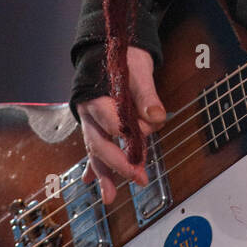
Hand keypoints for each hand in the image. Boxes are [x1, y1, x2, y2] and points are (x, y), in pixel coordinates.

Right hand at [78, 46, 165, 205]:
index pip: (109, 119)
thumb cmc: (123, 57)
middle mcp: (89, 113)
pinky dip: (96, 167)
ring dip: (103, 175)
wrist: (108, 49)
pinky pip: (95, 149)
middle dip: (118, 163)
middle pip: (100, 142)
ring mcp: (90, 122)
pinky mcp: (96, 126)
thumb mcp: (138, 68)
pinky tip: (95, 184)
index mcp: (96, 96)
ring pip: (95, 151)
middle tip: (138, 176)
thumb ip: (146, 94)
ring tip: (109, 197)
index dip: (126, 130)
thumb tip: (157, 118)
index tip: (144, 135)